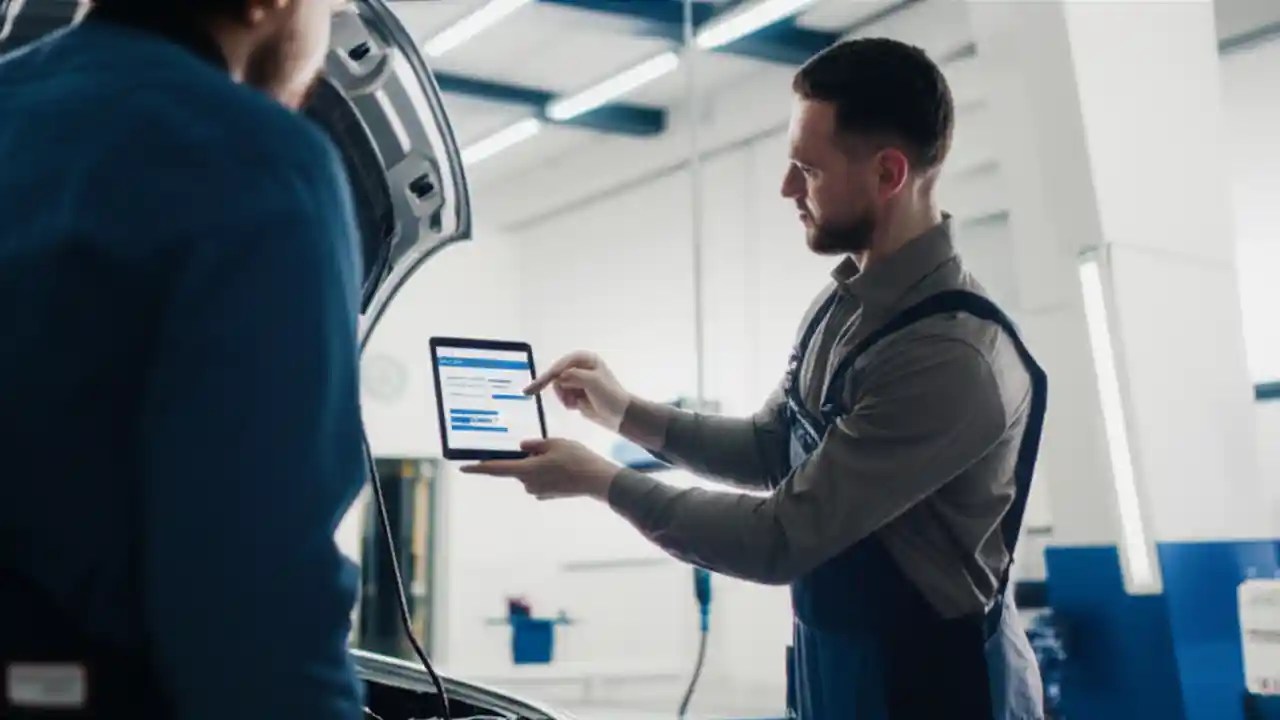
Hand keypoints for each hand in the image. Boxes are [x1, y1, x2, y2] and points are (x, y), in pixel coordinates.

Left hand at [460, 438, 620, 500]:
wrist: (597, 480)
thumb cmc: (576, 459)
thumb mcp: (555, 443)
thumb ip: (535, 445)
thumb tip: (522, 447)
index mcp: (526, 469)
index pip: (495, 469)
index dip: (478, 468)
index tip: (463, 468)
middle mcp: (528, 483)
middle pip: (517, 467)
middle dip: (527, 457)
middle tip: (547, 448)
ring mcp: (538, 491)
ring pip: (530, 472)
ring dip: (538, 464)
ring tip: (560, 457)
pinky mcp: (547, 495)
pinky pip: (540, 480)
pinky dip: (547, 472)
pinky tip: (563, 466)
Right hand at [525, 351, 629, 431]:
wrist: (619, 415)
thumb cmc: (609, 395)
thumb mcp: (592, 382)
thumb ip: (574, 376)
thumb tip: (559, 377)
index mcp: (584, 359)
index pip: (560, 366)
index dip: (547, 377)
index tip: (533, 389)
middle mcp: (579, 366)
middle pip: (556, 376)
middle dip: (561, 390)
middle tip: (568, 402)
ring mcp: (577, 379)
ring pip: (557, 388)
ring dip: (565, 398)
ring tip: (577, 403)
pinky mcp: (575, 391)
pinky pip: (562, 396)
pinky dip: (567, 402)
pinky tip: (578, 406)